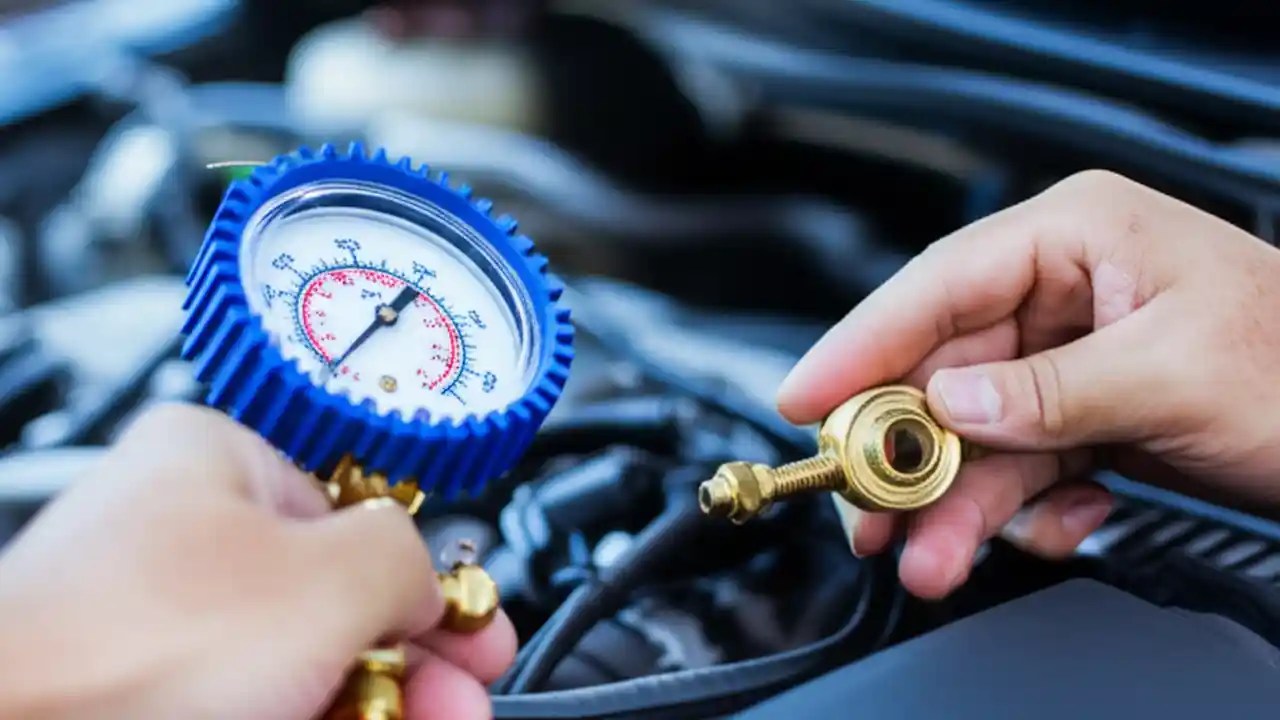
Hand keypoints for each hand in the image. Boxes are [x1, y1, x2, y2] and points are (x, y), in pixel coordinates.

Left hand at [0, 403, 512, 719]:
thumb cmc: (127, 649)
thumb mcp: (328, 578)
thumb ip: (408, 557)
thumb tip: (428, 583)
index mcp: (218, 462)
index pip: (361, 513)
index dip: (435, 577)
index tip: (475, 630)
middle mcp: (185, 532)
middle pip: (338, 596)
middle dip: (414, 656)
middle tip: (456, 702)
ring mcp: (161, 619)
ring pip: (301, 658)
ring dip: (377, 697)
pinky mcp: (144, 687)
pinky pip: (255, 695)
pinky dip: (317, 713)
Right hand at [776, 170, 1279, 598]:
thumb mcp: (1172, 371)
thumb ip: (1049, 390)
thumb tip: (951, 405)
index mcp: (1074, 237)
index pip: (937, 287)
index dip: (860, 344)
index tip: (805, 397)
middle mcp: (1059, 291)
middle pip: (940, 371)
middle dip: (905, 455)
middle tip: (869, 513)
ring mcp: (1064, 358)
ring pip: (972, 435)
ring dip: (951, 504)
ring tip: (934, 560)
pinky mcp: (1080, 415)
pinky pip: (1018, 467)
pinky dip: (1021, 512)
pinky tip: (1051, 528)